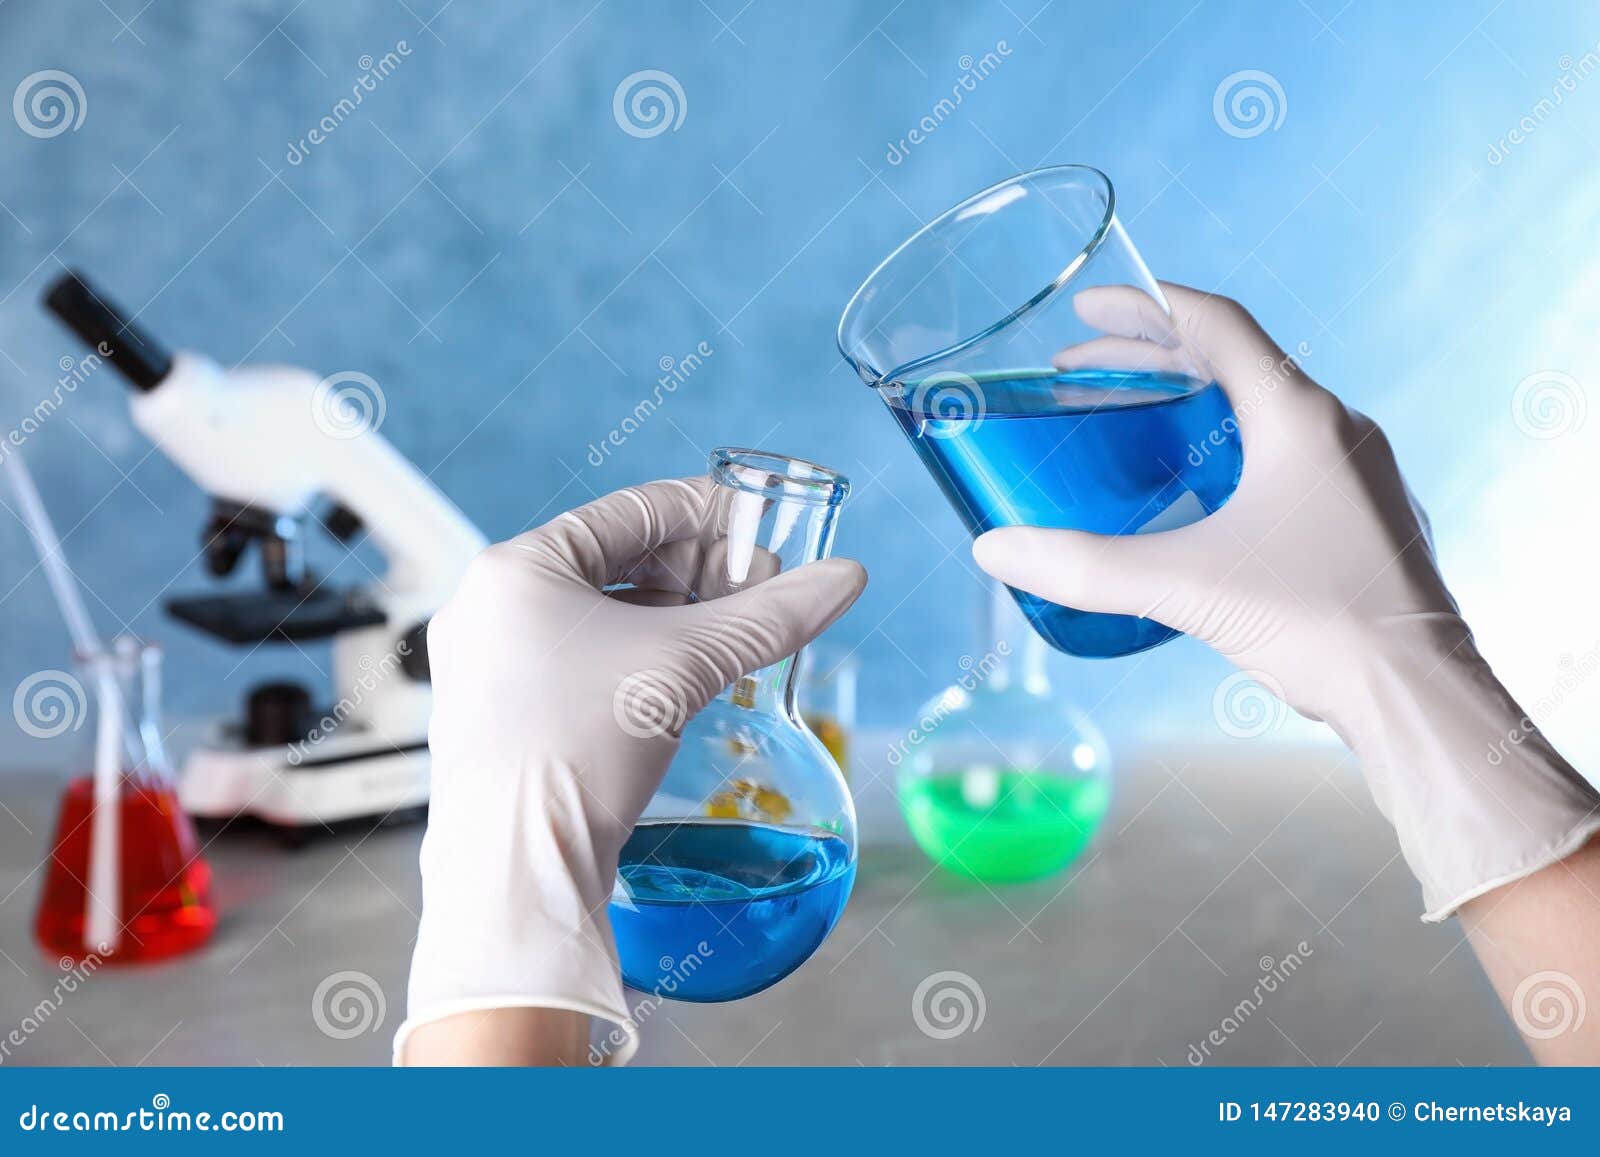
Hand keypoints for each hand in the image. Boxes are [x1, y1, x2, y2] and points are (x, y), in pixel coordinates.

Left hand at [398, 477, 865, 1062]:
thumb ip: (770, 615)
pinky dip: (639, 661)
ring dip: (673, 620)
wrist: (515, 874)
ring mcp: (490, 667)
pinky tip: (685, 683)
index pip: (631, 511)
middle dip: (697, 573)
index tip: (763, 528)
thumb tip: (843, 579)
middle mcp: (491, 609)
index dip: (710, 514)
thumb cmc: (572, 752)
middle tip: (760, 588)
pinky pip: (582, 664)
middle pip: (616, 563)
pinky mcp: (503, 719)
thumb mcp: (683, 666)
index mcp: (515, 568)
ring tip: (733, 635)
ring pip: (601, 618)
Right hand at [973, 281, 1599, 918]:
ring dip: (1188, 404)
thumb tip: (995, 549)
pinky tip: (1189, 494)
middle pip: (1231, 363)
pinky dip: (1222, 448)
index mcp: (1299, 417)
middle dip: (1150, 360)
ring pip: (1258, 409)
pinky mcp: (1355, 515)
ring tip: (1127, 423)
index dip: (1146, 307)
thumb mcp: (1186, 586)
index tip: (1090, 310)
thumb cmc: (1321, 624)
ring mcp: (1351, 472)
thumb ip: (1085, 566)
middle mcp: (1333, 430)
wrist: (1415, 694)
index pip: (1216, 325)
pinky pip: (1280, 453)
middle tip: (1083, 373)